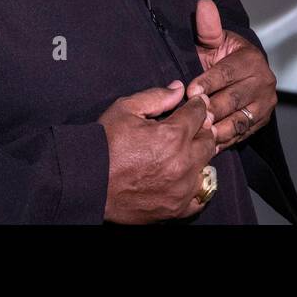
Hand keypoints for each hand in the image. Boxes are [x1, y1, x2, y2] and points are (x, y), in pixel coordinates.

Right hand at [98, 81, 218, 223]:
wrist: (87, 182)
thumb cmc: (104, 143)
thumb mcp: (125, 109)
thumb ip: (156, 96)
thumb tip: (179, 88)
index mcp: (173, 135)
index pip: (199, 113)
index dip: (197, 105)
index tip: (195, 105)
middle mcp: (184, 162)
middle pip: (209, 139)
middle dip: (202, 129)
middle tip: (191, 127)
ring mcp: (182, 188)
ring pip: (207, 166)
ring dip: (200, 156)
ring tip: (187, 152)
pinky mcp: (176, 209)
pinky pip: (200, 196)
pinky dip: (196, 185)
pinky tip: (185, 177)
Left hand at [188, 0, 277, 154]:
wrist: (239, 74)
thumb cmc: (220, 56)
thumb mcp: (213, 40)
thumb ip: (208, 27)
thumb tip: (203, 4)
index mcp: (251, 59)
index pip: (228, 73)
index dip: (208, 82)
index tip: (191, 90)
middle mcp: (264, 81)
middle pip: (233, 99)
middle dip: (210, 108)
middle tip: (191, 116)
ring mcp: (265, 104)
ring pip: (238, 120)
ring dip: (217, 128)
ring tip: (198, 132)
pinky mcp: (262, 122)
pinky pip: (242, 134)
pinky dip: (225, 140)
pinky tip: (208, 144)